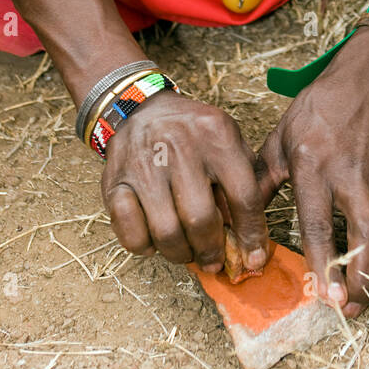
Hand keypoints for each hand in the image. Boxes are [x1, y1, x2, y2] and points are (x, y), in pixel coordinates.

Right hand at [101, 91, 269, 274]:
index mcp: (217, 135)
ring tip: (187, 252)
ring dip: (180, 253)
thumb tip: (252, 238)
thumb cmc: (193, 133)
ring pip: (166, 231)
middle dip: (211, 250)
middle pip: (201, 218)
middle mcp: (180, 146)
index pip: (243, 195)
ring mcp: (144, 163)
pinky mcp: (115, 180)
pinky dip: (144, 246)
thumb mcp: (228, 139)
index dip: (251, 233)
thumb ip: (246, 180)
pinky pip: (129, 230)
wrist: (141, 108)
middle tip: (214, 261)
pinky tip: (155, 240)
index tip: (254, 259)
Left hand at [255, 29, 368, 316]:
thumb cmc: (317, 110)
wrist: (366, 79)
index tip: (330, 298)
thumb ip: (261, 181)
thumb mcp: (279, 138)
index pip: (319, 221)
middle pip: (365, 232)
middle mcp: (351, 174)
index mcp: (314, 166)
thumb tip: (237, 221)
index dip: (326, 262)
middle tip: (356, 310)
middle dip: (363, 275)